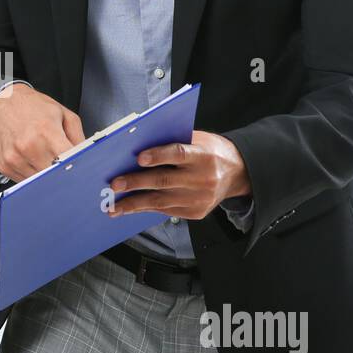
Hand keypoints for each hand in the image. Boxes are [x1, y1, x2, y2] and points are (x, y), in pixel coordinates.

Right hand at [0, 83, 85, 181]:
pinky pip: (24, 181)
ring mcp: (14, 159)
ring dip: (46, 175)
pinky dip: (32, 174)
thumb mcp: (64, 115)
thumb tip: (87, 158)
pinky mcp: (4, 166)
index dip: (76, 167)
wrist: (5, 103)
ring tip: (45, 158)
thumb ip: (78, 138)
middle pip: (54, 176)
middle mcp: (28, 147)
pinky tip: (32, 160)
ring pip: (39, 182)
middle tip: (64, 166)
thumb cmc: (34, 107)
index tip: (80, 169)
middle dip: (62, 173)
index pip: (67, 162)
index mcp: (46, 132)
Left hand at [106, 131, 250, 219]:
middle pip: (164, 181)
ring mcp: (200, 199)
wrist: (238, 172)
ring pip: (161, 201)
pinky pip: (167, 211)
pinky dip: (147, 208)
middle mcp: (203, 179)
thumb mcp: (198, 139)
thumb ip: (173, 141)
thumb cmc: (211, 151)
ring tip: (114, 206)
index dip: (158, 156)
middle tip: (115, 184)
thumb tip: (137, 146)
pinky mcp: (197, 212)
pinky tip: (131, 208)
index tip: (138, 158)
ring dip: (134, 204)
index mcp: (204, 156)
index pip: (179, 154)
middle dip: (136, 183)